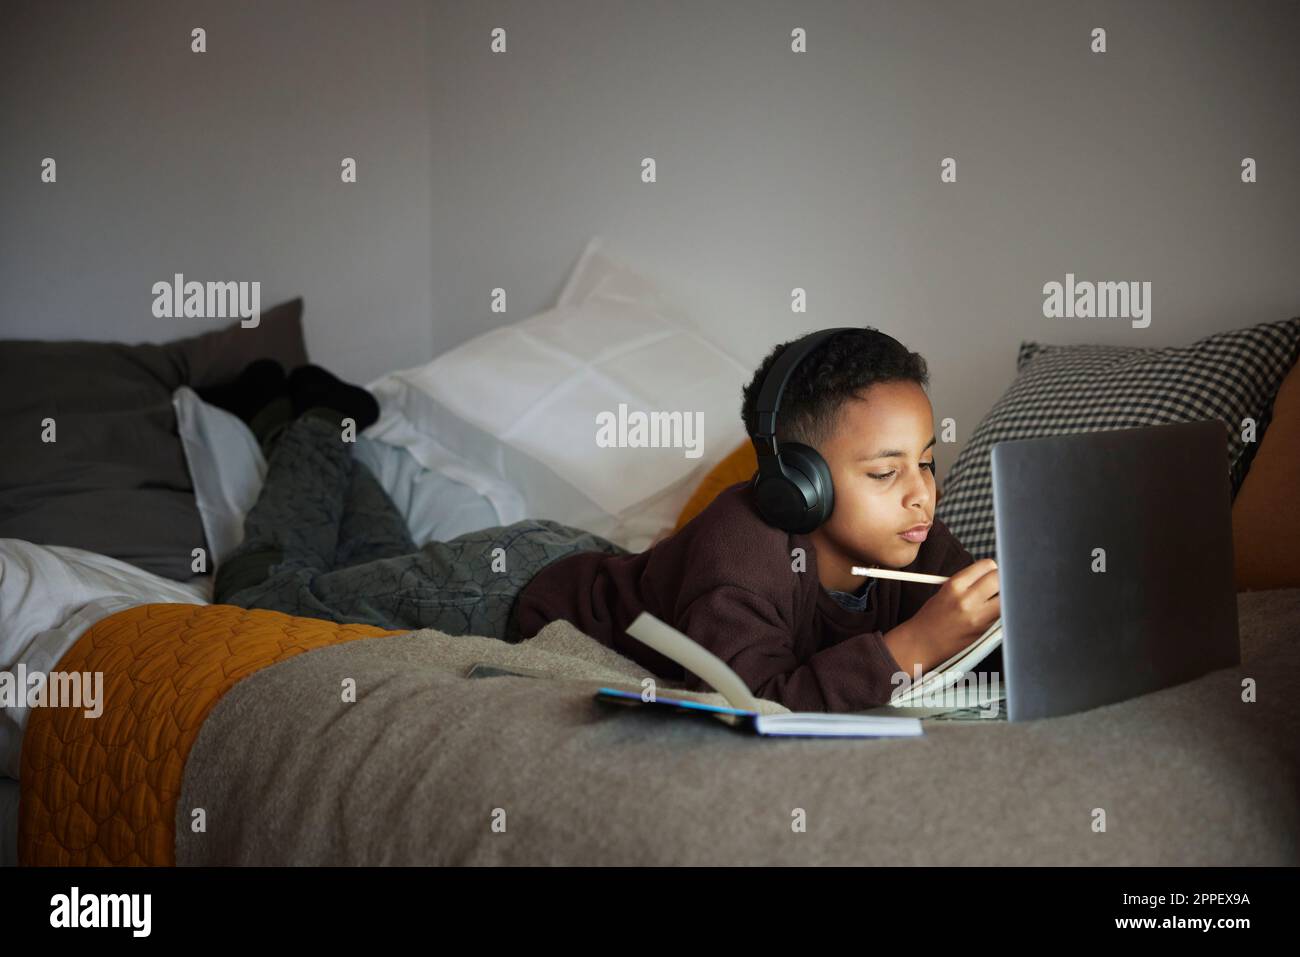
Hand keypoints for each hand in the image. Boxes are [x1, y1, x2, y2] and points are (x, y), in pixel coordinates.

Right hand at [882, 559, 999, 672]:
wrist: (923, 642)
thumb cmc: (932, 616)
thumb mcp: (945, 590)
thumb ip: (968, 581)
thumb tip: (992, 573)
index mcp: (955, 585)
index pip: (987, 565)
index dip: (991, 568)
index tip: (990, 571)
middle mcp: (967, 600)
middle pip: (1000, 579)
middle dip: (1000, 579)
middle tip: (995, 584)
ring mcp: (977, 617)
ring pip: (1005, 598)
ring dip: (1002, 596)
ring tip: (992, 599)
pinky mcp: (984, 630)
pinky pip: (1000, 615)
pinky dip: (999, 611)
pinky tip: (989, 613)